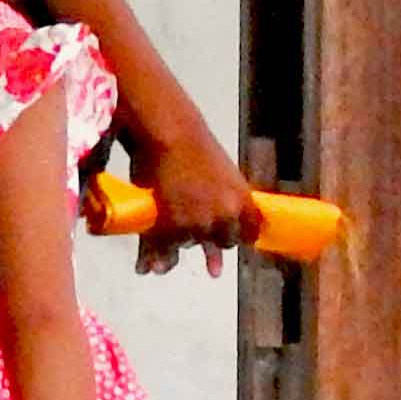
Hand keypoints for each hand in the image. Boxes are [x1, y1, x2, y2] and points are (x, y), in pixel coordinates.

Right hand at [122, 125, 251, 277]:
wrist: (171, 133)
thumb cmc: (195, 147)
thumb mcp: (225, 173)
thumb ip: (229, 199)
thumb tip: (231, 222)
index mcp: (243, 202)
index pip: (250, 234)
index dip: (239, 236)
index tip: (233, 239)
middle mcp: (224, 217)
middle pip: (223, 243)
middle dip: (212, 240)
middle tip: (200, 237)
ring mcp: (198, 224)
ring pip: (191, 246)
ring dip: (180, 246)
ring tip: (167, 255)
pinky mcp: (172, 227)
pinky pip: (166, 250)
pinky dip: (156, 258)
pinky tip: (150, 266)